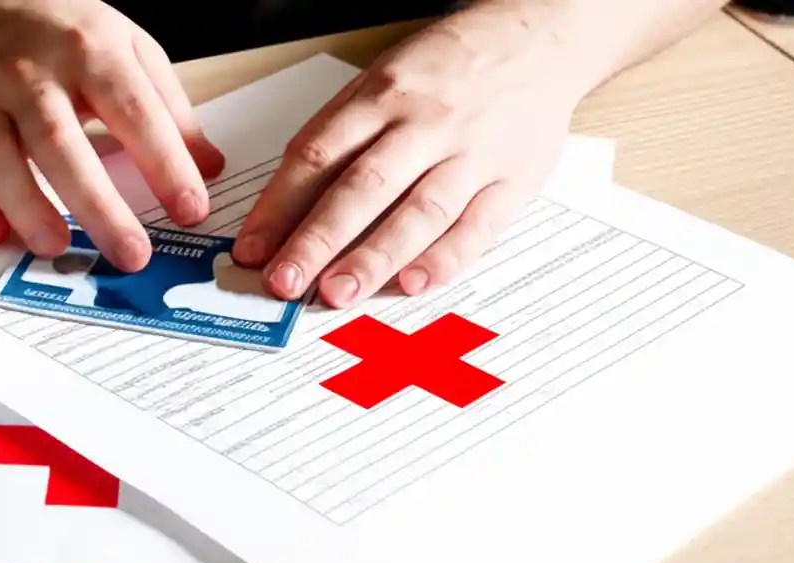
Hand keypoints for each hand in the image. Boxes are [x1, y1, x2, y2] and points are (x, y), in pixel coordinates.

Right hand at [0, 0, 224, 269]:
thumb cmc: (59, 30)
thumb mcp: (126, 46)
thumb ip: (169, 108)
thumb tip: (210, 167)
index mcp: (91, 51)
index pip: (135, 111)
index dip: (167, 164)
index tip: (191, 209)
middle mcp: (35, 74)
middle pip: (63, 143)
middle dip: (98, 204)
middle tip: (132, 253)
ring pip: (2, 158)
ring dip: (28, 208)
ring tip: (57, 248)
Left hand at [233, 8, 584, 306]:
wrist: (539, 37)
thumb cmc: (447, 67)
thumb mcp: (381, 81)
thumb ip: (338, 138)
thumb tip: (286, 206)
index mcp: (383, 97)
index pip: (319, 155)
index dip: (279, 206)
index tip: (254, 248)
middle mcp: (425, 125)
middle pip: (363, 188)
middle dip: (318, 240)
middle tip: (285, 281)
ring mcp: (472, 154)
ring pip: (418, 213)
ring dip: (375, 258)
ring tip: (339, 293)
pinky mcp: (512, 181)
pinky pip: (476, 227)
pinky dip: (445, 259)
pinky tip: (413, 284)